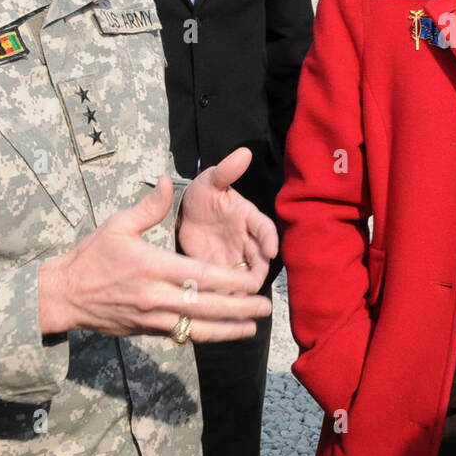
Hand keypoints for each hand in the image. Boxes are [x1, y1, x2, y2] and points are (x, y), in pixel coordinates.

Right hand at [38, 175, 271, 340]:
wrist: (63, 296)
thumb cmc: (92, 257)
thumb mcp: (117, 225)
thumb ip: (149, 207)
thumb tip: (169, 180)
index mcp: (152, 267)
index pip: (199, 276)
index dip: (229, 280)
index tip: (252, 279)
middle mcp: (155, 296)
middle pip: (204, 305)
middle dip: (238, 308)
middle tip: (266, 307)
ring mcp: (151, 318)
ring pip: (196, 327)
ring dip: (227, 329)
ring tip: (253, 327)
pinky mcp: (147, 331)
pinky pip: (181, 335)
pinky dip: (205, 335)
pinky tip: (224, 334)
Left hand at [178, 147, 277, 290]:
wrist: (185, 213)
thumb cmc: (204, 194)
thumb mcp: (211, 180)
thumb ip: (226, 171)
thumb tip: (244, 152)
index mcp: (248, 217)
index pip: (265, 228)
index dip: (269, 240)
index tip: (270, 252)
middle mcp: (246, 239)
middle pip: (259, 259)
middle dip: (257, 272)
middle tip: (251, 284)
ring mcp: (234, 257)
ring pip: (245, 276)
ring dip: (243, 287)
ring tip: (236, 298)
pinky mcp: (219, 271)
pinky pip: (228, 286)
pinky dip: (227, 294)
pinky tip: (222, 302)